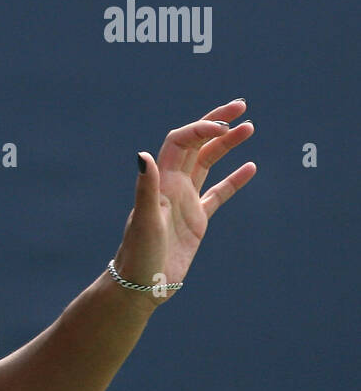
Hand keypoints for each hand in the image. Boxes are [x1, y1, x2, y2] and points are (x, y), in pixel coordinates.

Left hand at [114, 99, 255, 306]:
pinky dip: (233, 180)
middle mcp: (172, 186)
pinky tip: (250, 166)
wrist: (140, 284)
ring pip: (208, 164)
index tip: (224, 126)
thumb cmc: (139, 254)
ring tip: (250, 127)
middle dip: (216, 123)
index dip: (200, 129)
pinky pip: (217, 193)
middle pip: (195, 145)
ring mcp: (185, 202)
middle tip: (242, 106)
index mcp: (161, 182)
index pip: (180, 142)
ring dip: (227, 145)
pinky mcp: (196, 221)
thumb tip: (142, 155)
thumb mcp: (145, 221)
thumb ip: (146, 188)